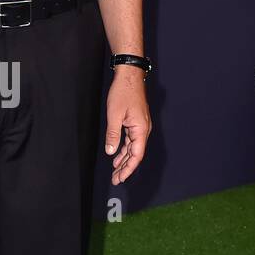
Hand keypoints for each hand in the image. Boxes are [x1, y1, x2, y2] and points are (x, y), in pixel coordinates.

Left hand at [105, 67, 150, 183]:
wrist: (129, 75)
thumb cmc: (123, 92)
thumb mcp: (114, 115)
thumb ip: (113, 135)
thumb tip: (111, 152)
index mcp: (141, 129)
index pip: (136, 155)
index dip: (128, 168)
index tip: (120, 178)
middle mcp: (143, 130)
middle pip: (135, 154)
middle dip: (125, 167)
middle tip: (116, 179)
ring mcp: (140, 126)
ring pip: (132, 148)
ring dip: (124, 159)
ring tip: (115, 171)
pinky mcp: (135, 122)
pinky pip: (130, 140)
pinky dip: (124, 149)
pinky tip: (117, 155)